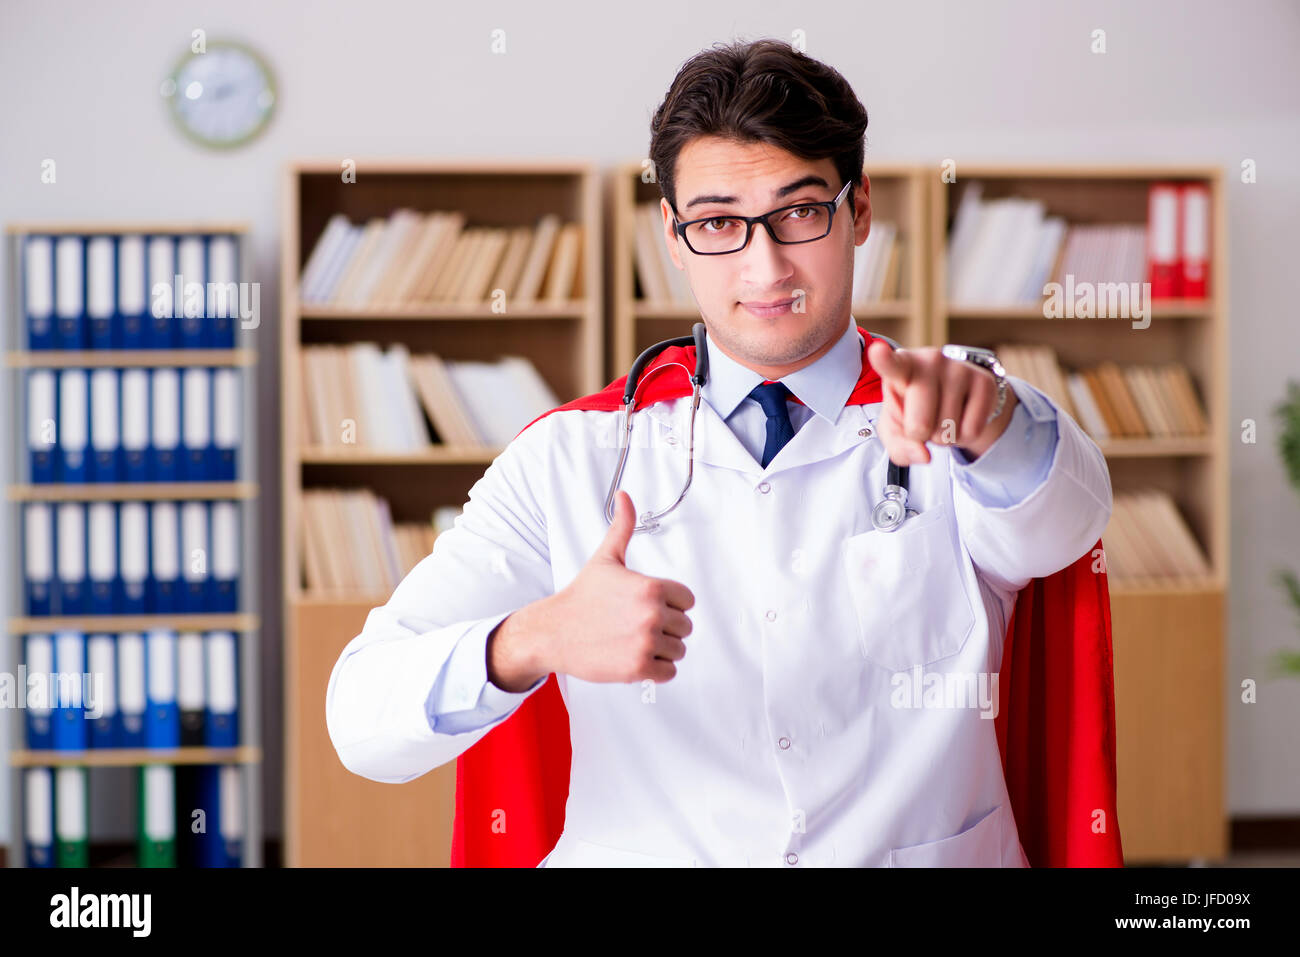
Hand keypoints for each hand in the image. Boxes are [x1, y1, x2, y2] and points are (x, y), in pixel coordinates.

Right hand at [488, 490, 693, 688]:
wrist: (553, 631)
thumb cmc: (581, 597)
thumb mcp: (605, 559)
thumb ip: (622, 527)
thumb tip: (624, 497)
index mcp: (651, 587)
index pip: (687, 600)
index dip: (670, 603)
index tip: (647, 605)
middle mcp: (652, 614)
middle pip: (685, 627)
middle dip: (665, 627)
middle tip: (636, 625)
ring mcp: (646, 643)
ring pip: (678, 650)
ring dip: (661, 649)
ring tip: (634, 640)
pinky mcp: (638, 668)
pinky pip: (669, 672)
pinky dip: (656, 669)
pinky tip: (635, 657)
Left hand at [866, 340, 1017, 465]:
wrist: (957, 393)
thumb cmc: (915, 407)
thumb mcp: (896, 426)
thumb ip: (898, 445)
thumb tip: (924, 456)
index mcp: (901, 366)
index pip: (892, 365)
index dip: (884, 360)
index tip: (877, 351)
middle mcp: (930, 361)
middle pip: (919, 426)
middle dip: (920, 436)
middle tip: (923, 420)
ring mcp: (959, 369)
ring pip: (947, 432)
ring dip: (943, 436)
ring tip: (942, 415)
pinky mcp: (984, 382)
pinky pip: (971, 431)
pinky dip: (964, 436)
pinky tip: (961, 416)